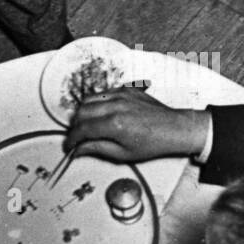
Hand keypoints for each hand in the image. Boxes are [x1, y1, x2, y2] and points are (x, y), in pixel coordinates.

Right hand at [64, 86, 207, 162]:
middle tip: (78, 136)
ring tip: (87, 125)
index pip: (82, 129)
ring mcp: (121, 94)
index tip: (69, 146)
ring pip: (89, 99)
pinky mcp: (126, 89)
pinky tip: (101, 114)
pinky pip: (103, 93)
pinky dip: (97, 103)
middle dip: (75, 125)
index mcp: (114, 124)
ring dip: (83, 112)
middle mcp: (115, 105)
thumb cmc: (153, 143)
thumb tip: (78, 150)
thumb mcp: (122, 154)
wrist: (173, 129)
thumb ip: (97, 149)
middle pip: (81, 111)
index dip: (72, 139)